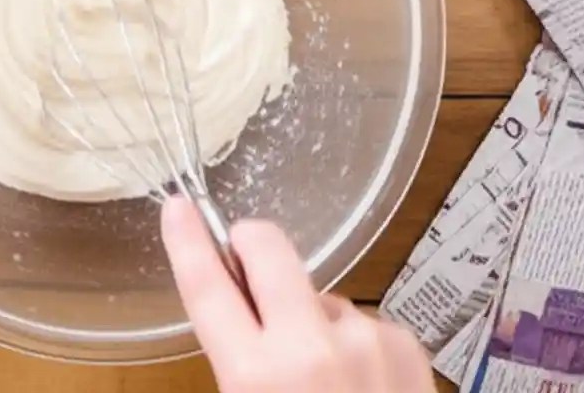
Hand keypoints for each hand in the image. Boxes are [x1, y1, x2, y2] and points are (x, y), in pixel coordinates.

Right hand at [160, 198, 434, 392]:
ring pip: (318, 294)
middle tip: (244, 262)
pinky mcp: (404, 343)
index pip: (209, 288)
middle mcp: (313, 347)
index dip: (187, 241)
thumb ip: (239, 370)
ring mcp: (365, 338)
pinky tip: (358, 386)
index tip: (179, 207)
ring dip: (309, 317)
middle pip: (268, 247)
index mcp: (258, 377)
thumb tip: (237, 320)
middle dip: (250, 244)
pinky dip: (351, 342)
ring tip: (323, 381)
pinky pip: (360, 322)